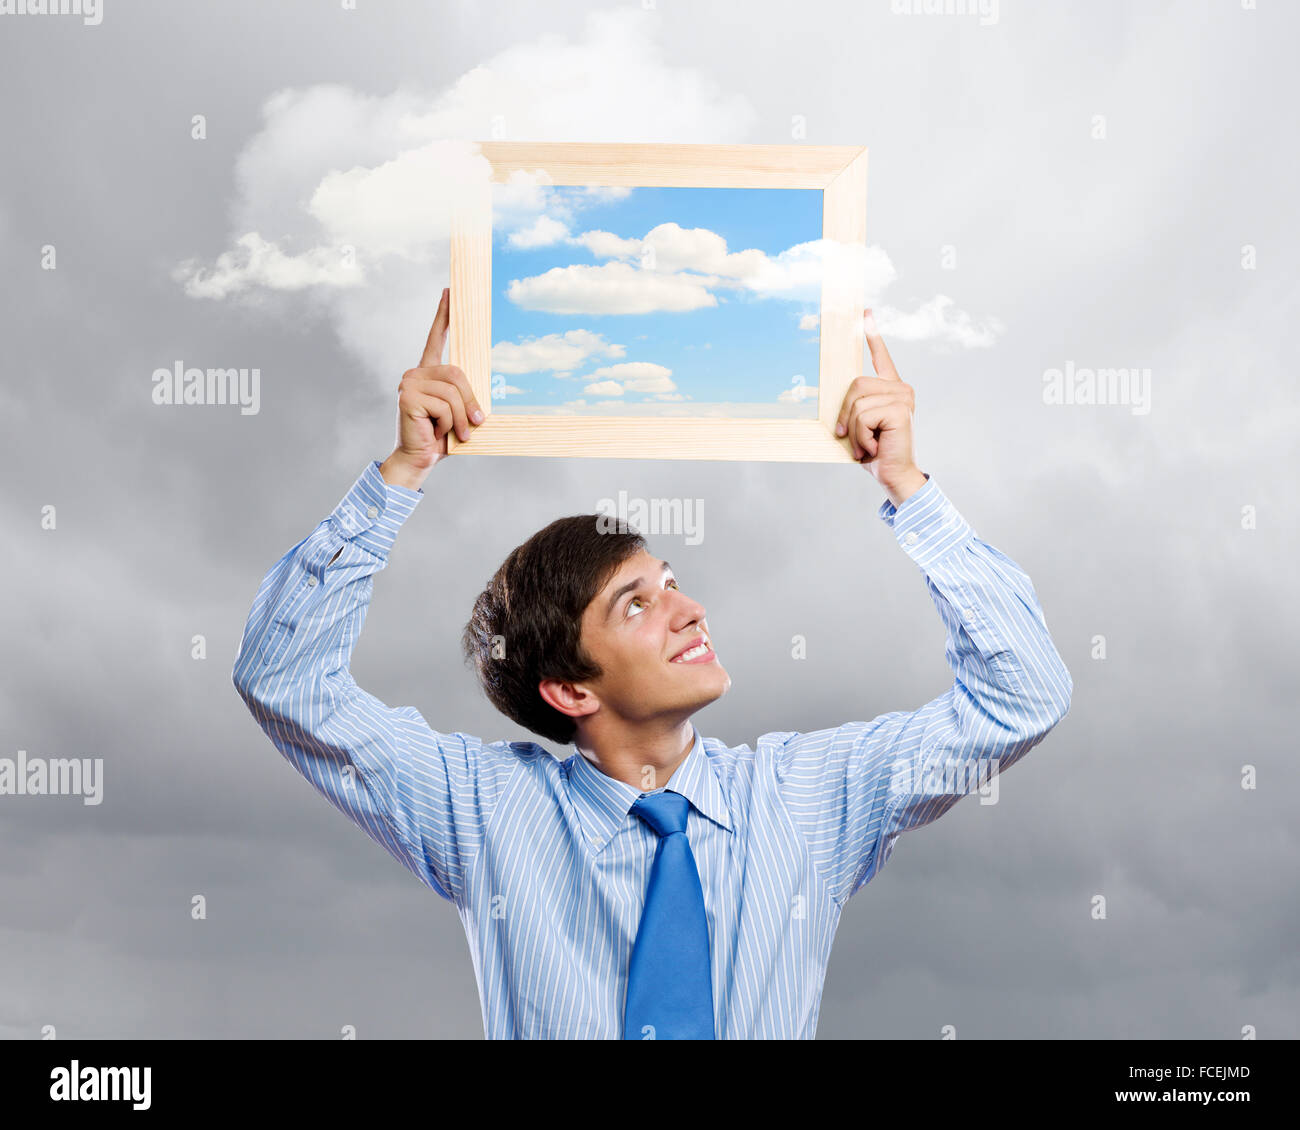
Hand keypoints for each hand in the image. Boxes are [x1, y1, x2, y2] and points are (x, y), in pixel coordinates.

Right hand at [380, 287, 484, 489]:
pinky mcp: (407, 396)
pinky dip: (448, 423)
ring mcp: (408, 382)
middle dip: (470, 401)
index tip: (450, 290)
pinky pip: (443, 404)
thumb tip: (485, 388)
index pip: (435, 338)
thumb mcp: (459, 414)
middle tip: (475, 423)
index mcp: (427, 374)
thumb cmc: (440, 439)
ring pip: (452, 391)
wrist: (419, 461)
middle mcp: (415, 373)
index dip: (443, 315)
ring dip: (460, 417)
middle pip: (456, 372)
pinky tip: (435, 432)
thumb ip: (466, 396)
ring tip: (456, 433)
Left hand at [834, 309, 926, 505]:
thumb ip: (853, 405)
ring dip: (855, 430)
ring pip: (857, 402)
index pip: (881, 357)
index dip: (873, 334)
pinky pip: (863, 415)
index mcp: (891, 389)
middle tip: (852, 437)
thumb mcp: (858, 424)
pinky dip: (861, 436)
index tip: (865, 313)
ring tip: (866, 446)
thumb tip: (833, 392)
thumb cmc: (874, 452)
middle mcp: (901, 388)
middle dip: (846, 414)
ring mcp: (904, 397)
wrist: (893, 475)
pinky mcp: (901, 408)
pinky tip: (874, 447)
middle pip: (855, 384)